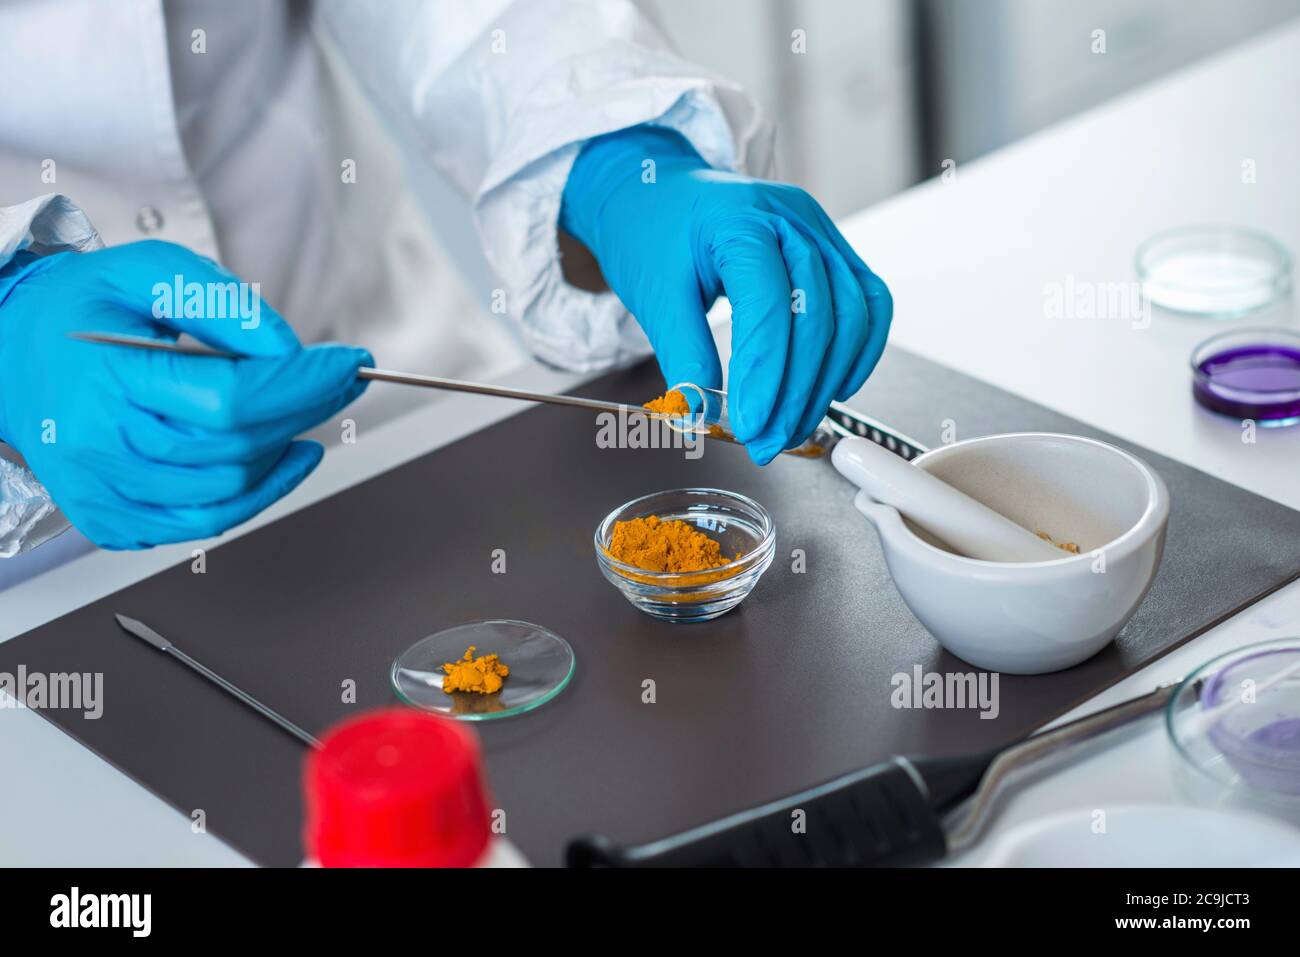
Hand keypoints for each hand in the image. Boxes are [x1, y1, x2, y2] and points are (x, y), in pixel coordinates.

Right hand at [0, 241, 370, 548]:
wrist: (7, 353)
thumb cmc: (78, 309)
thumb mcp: (147, 273)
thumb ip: (222, 303)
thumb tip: (288, 350)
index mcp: (105, 379)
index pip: (230, 399)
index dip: (302, 385)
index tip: (348, 363)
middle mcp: (99, 445)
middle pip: (235, 446)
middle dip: (304, 411)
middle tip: (338, 380)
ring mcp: (104, 490)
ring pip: (228, 489)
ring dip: (283, 451)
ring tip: (307, 411)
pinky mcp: (112, 519)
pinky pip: (204, 522)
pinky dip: (258, 495)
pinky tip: (285, 459)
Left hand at [560, 125, 891, 463]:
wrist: (660, 192)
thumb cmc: (652, 232)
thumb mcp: (655, 293)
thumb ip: (684, 353)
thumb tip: (701, 413)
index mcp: (741, 220)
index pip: (769, 306)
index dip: (765, 374)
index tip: (750, 425)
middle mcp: (791, 220)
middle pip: (816, 316)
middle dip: (795, 392)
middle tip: (769, 441)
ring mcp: (819, 231)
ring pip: (851, 315)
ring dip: (827, 382)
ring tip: (794, 427)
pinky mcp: (833, 248)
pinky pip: (867, 301)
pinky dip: (858, 351)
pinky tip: (835, 389)